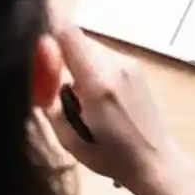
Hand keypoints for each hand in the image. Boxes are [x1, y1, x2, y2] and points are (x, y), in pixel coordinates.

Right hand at [45, 26, 183, 193]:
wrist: (157, 160)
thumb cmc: (113, 158)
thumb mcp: (72, 141)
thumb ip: (52, 108)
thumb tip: (38, 82)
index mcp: (98, 84)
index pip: (68, 34)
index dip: (47, 35)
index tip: (37, 57)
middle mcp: (116, 65)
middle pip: (76, 38)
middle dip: (59, 55)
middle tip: (54, 85)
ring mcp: (130, 63)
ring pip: (90, 46)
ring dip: (77, 62)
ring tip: (79, 97)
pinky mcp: (136, 67)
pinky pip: (103, 55)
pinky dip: (92, 68)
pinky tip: (96, 95)